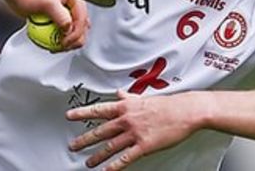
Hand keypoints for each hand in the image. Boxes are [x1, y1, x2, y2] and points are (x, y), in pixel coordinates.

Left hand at [0, 0, 88, 50]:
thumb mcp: (47, 3)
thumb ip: (61, 16)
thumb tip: (68, 29)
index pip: (82, 20)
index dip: (76, 34)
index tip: (65, 43)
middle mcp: (70, 5)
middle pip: (80, 27)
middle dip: (73, 40)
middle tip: (61, 47)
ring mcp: (62, 12)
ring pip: (71, 31)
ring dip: (66, 41)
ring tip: (56, 47)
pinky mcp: (53, 18)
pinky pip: (60, 31)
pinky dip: (57, 39)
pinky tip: (51, 43)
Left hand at [66, 90, 201, 168]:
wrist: (185, 111)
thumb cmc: (167, 105)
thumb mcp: (143, 97)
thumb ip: (128, 97)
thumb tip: (119, 92)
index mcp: (125, 106)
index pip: (98, 110)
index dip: (82, 113)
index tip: (70, 116)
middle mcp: (126, 119)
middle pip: (100, 131)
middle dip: (84, 140)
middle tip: (73, 145)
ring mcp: (134, 133)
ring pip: (110, 146)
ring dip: (97, 155)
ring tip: (88, 162)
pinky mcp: (144, 146)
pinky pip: (125, 158)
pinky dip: (114, 166)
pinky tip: (107, 170)